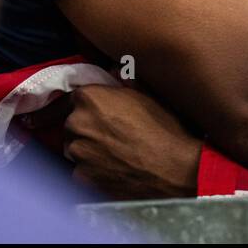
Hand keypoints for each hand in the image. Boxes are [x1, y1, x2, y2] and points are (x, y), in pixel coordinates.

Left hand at [62, 84, 202, 198]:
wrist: (173, 168)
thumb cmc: (164, 128)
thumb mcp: (150, 96)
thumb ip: (127, 82)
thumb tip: (116, 71)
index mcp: (90, 97)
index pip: (76, 97)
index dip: (92, 104)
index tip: (103, 111)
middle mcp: (76, 123)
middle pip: (73, 122)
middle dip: (88, 126)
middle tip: (113, 132)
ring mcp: (77, 152)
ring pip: (76, 147)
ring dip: (89, 148)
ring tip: (115, 152)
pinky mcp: (82, 176)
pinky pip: (82, 169)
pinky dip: (93, 169)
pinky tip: (115, 168)